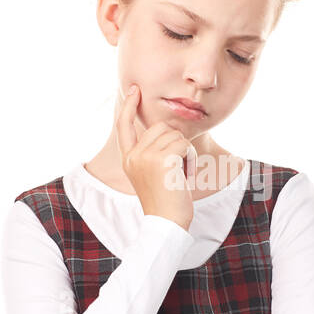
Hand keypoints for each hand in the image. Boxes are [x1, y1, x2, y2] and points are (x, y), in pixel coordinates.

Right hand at [115, 84, 196, 231]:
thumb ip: (152, 153)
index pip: (123, 126)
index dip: (128, 106)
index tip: (134, 90)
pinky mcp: (161, 160)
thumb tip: (166, 130)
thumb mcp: (152, 175)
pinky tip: (184, 176)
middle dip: (175, 143)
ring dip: (185, 152)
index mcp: (128, 159)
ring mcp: (146, 157)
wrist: (166, 224)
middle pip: (160, 127)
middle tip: (176, 169)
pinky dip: (190, 159)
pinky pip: (184, 145)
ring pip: (175, 135)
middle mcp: (133, 156)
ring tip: (179, 174)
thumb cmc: (166, 202)